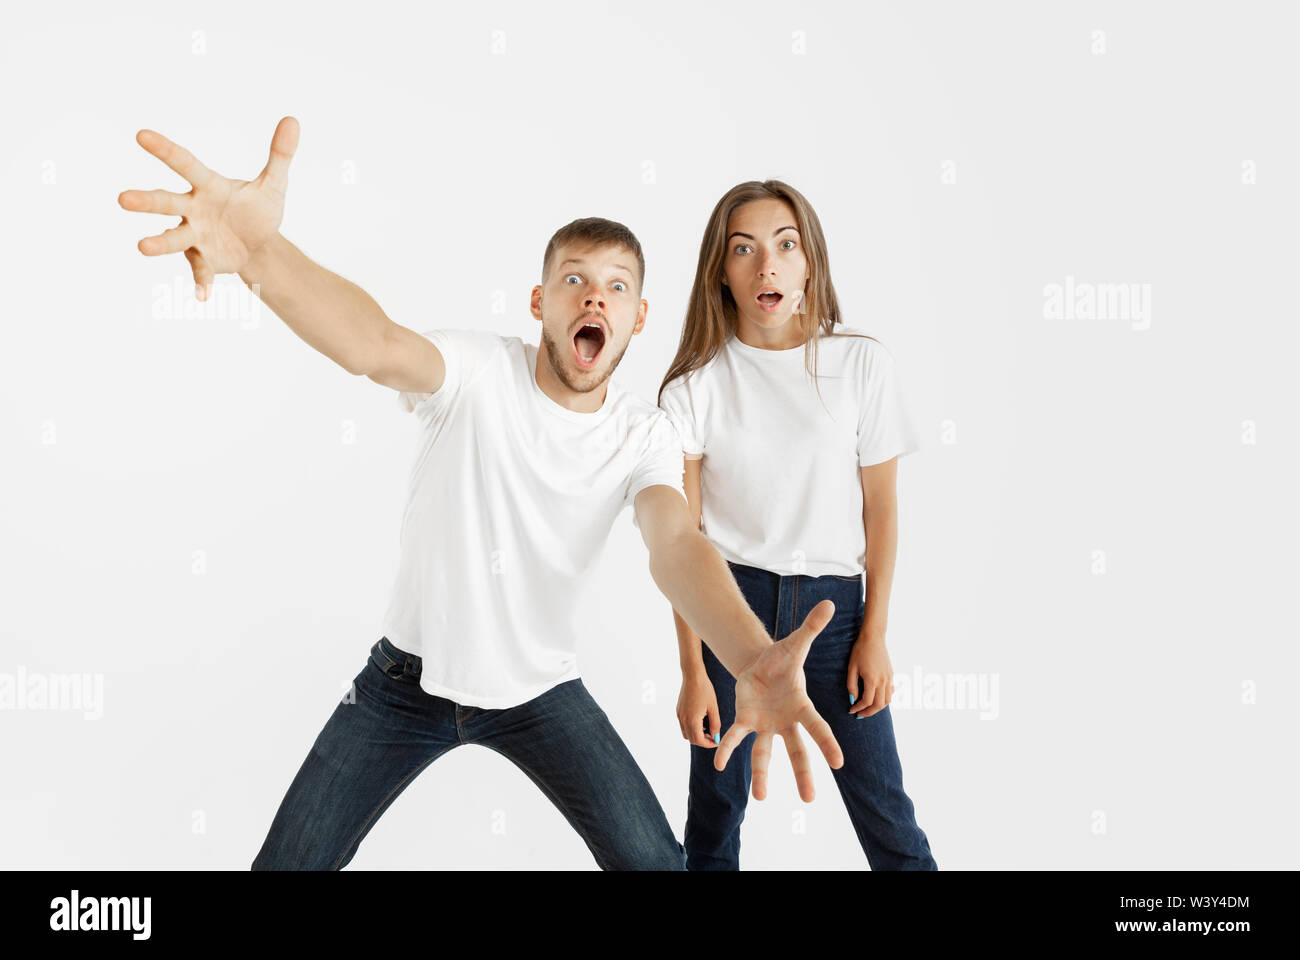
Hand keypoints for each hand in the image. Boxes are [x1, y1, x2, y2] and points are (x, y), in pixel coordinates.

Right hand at [118, 116, 299, 299]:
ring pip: (173, 238)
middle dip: (145, 201)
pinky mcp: (203, 258)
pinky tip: (203, 296)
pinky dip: (201, 282)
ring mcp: (195, 234)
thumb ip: (280, 154)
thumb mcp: (273, 184)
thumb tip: (293, 120)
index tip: (141, 135)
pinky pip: (200, 270)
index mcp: (208, 185)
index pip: (185, 163)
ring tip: (142, 247)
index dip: (164, 150)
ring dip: (159, 243)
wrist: (261, 244)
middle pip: (166, 202)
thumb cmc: (257, 209)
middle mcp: (193, 208)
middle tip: (121, 199)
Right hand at [676, 670, 720, 747]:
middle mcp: (683, 720)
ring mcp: (679, 715)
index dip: (708, 744)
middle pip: (692, 739)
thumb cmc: (704, 690)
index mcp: (692, 720)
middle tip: (713, 736)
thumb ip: (715, 724)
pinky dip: (691, 727)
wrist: (693, 676)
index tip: (716, 741)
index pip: (699, 741)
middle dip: (703, 741)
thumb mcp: (713, 708)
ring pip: (686, 733)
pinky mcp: (678, 711)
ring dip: (696, 735)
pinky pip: (683, 725)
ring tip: (707, 728)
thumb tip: (716, 737)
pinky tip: (701, 719)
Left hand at [716, 599, 843, 801]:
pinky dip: (727, 749)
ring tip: (761, 798)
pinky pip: (736, 737)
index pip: (817, 726)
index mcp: (802, 705)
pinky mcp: (746, 721)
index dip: (827, 744)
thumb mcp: (795, 642)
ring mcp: (766, 724)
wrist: (761, 663)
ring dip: (762, 776)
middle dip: (803, 773)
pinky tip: (718, 764)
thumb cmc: (783, 658)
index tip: (839, 763)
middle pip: (796, 749)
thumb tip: (830, 603)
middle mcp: (786, 721)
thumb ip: (811, 627)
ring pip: (764, 753)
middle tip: (809, 798)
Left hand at [847, 633, 893, 718]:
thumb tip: (853, 699)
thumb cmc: (860, 651)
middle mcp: (883, 681)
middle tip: (860, 714)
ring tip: (867, 709)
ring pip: (887, 701)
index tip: (851, 710)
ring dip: (877, 708)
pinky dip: (884, 699)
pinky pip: (891, 692)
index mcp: (872, 680)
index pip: (866, 701)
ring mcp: (889, 678)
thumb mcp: (851, 668)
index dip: (858, 708)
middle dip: (869, 712)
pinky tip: (876, 698)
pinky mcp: (891, 675)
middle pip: (878, 705)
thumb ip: (851, 685)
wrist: (873, 638)